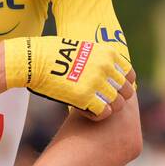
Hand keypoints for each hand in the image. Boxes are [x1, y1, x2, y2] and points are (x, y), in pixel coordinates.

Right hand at [3, 36, 135, 118]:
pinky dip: (99, 115)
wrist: (34, 60)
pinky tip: (90, 112)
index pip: (130, 75)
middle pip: (127, 91)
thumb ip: (100, 61)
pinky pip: (104, 113)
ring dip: (109, 108)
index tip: (115, 90)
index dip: (124, 85)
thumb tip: (111, 75)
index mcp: (108, 54)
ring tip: (97, 108)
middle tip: (106, 102)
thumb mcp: (85, 50)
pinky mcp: (85, 97)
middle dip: (118, 98)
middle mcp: (106, 67)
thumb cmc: (55, 55)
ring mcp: (96, 82)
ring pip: (118, 104)